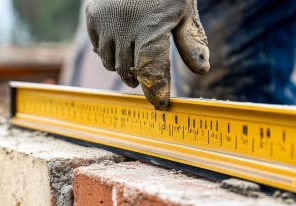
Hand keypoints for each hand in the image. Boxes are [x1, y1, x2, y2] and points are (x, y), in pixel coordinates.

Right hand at [85, 0, 209, 109]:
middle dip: (139, 79)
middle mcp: (126, 28)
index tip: (160, 104)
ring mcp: (107, 23)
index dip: (156, 90)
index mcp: (152, 28)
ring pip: (111, 63)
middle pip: (130, 70)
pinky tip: (118, 45)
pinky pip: (98, 49)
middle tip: (145, 81)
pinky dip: (107, 53)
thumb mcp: (185, 11)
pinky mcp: (93, 17)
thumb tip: (202, 71)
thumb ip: (190, 42)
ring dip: (122, 68)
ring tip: (132, 64)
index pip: (151, 71)